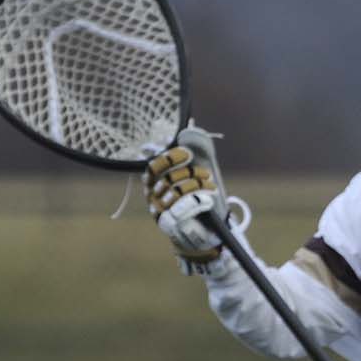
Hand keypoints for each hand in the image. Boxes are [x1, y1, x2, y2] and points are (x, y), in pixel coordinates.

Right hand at [145, 127, 229, 269]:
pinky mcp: (168, 222)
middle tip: (203, 174)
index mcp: (154, 180)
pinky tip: (207, 199)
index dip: (170, 158)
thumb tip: (189, 129)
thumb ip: (198, 148)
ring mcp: (158, 209)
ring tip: (209, 187)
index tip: (187, 154)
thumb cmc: (201, 197)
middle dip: (189, 173)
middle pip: (166, 176)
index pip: (154, 165)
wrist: (207, 231)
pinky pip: (183, 205)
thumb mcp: (201, 170)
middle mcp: (152, 194)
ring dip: (198, 186)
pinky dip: (200, 199)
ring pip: (176, 190)